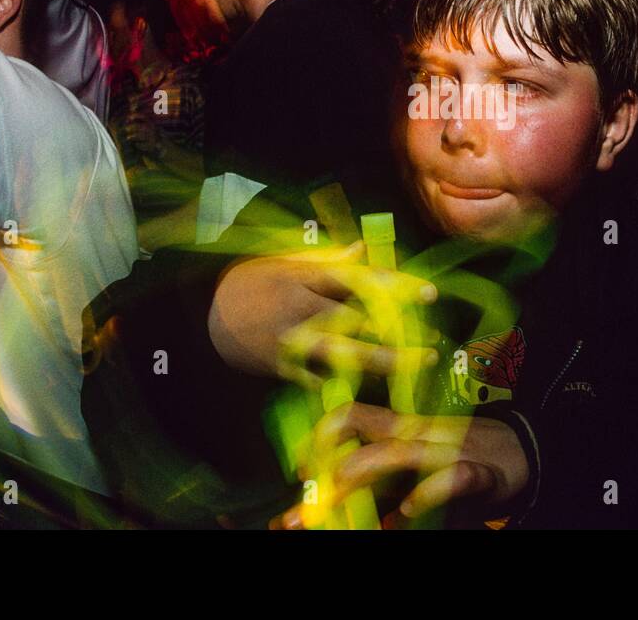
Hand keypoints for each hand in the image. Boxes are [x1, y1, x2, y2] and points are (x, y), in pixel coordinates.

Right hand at [209, 242, 438, 389]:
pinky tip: (378, 389)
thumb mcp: (287, 262)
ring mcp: (291, 341)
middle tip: (433, 342)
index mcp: (306, 277)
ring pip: (344, 353)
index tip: (429, 294)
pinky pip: (320, 380)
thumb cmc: (253, 284)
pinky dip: (347, 384)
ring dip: (384, 361)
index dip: (396, 286)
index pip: (358, 279)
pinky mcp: (282, 368)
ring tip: (418, 365)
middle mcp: (302, 308)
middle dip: (398, 332)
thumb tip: (364, 247)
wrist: (205, 316)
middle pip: (358, 319)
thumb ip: (329, 260)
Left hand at [272, 401, 529, 527]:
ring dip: (362, 473)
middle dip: (328, 464)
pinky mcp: (477, 473)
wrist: (526, 452)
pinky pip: (449, 481)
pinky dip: (424, 498)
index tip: (299, 471)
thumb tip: (345, 503)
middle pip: (363, 430)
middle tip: (308, 501)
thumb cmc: (467, 456)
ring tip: (338, 497)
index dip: (319, 438)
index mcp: (403, 429)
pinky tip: (405, 515)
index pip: (352, 417)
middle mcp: (419, 435)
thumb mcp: (422, 462)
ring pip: (397, 452)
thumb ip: (386, 481)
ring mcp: (447, 452)